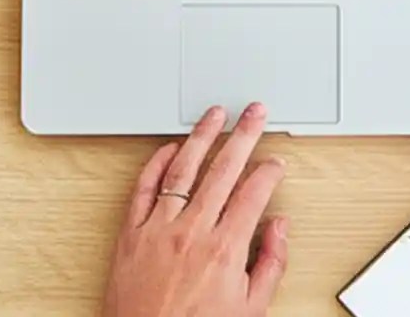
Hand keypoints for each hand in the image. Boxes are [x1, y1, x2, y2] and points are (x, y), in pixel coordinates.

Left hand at [102, 103, 288, 316]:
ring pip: (183, 170)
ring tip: (215, 115)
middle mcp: (191, 232)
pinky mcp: (130, 235)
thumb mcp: (250, 310)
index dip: (269, 171)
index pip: (253, 193)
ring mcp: (158, 230)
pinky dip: (156, 164)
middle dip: (244, 135)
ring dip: (202, 137)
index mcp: (225, 250)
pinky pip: (143, 189)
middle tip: (254, 113)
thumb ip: (270, 264)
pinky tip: (170, 148)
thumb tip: (279, 229)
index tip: (275, 162)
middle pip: (223, 169)